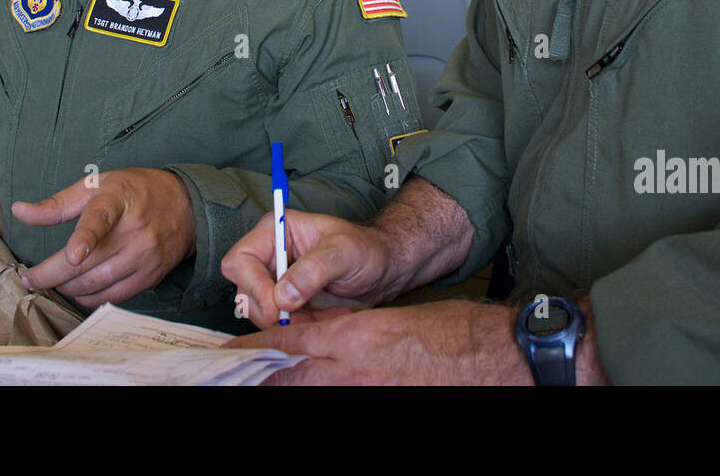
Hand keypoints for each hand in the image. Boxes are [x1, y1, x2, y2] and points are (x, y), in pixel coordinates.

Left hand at [14, 167, 194, 306]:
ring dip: (68, 288)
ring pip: (98, 284)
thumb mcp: (98, 184)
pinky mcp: (151, 276)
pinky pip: (113, 297)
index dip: (86, 239)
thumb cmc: (135, 191)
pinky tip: (79, 290)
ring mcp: (145, 255)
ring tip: (53, 282)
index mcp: (118, 199)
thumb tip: (19, 211)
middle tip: (31, 278)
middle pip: (89, 263)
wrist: (186, 205)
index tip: (73, 255)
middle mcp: (135, 229)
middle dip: (51, 276)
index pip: (101, 220)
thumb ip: (58, 203)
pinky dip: (90, 298)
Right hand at [220, 208, 391, 328]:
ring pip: (260, 313)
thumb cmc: (366, 249)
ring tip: (327, 315)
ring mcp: (275, 281)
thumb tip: (282, 296)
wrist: (383, 269)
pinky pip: (279, 324)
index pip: (241, 260)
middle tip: (306, 318)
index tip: (278, 308)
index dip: (254, 286)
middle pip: (245, 291)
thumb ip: (314, 270)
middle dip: (272, 311)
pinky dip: (301, 328)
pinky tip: (328, 318)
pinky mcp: (286, 304)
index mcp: (275, 231)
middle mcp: (269, 256)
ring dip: (291, 322)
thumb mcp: (344, 252)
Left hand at [228, 300, 533, 384]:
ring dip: (288, 384)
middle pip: (291, 374)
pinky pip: (340, 399)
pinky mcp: (380, 399)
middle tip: (230, 375)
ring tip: (261, 382)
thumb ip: (346, 329)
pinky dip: (320, 393)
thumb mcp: (387, 320)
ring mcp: (367, 390)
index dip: (257, 349)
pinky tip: (307, 388)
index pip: (292, 342)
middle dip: (260, 375)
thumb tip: (312, 336)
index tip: (229, 354)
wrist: (490, 357)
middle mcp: (356, 367)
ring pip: (311, 390)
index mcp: (356, 335)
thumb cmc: (446, 332)